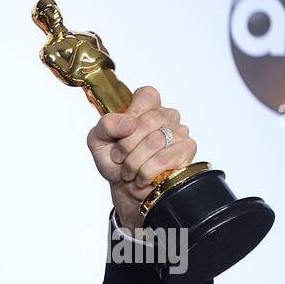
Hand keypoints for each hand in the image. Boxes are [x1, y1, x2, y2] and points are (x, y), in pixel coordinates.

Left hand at [86, 86, 195, 230]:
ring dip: (133, 163)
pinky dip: (144, 173)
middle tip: (119, 158)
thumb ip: (106, 125)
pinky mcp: (186, 150)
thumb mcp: (98, 141)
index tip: (121, 133)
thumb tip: (128, 123)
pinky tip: (141, 177)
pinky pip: (162, 159)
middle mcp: (166, 116)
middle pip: (147, 121)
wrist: (125, 188)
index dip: (130, 114)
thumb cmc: (115, 161)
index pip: (146, 95)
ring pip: (154, 141)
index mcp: (146, 107)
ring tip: (129, 171)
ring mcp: (179, 132)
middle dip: (126, 146)